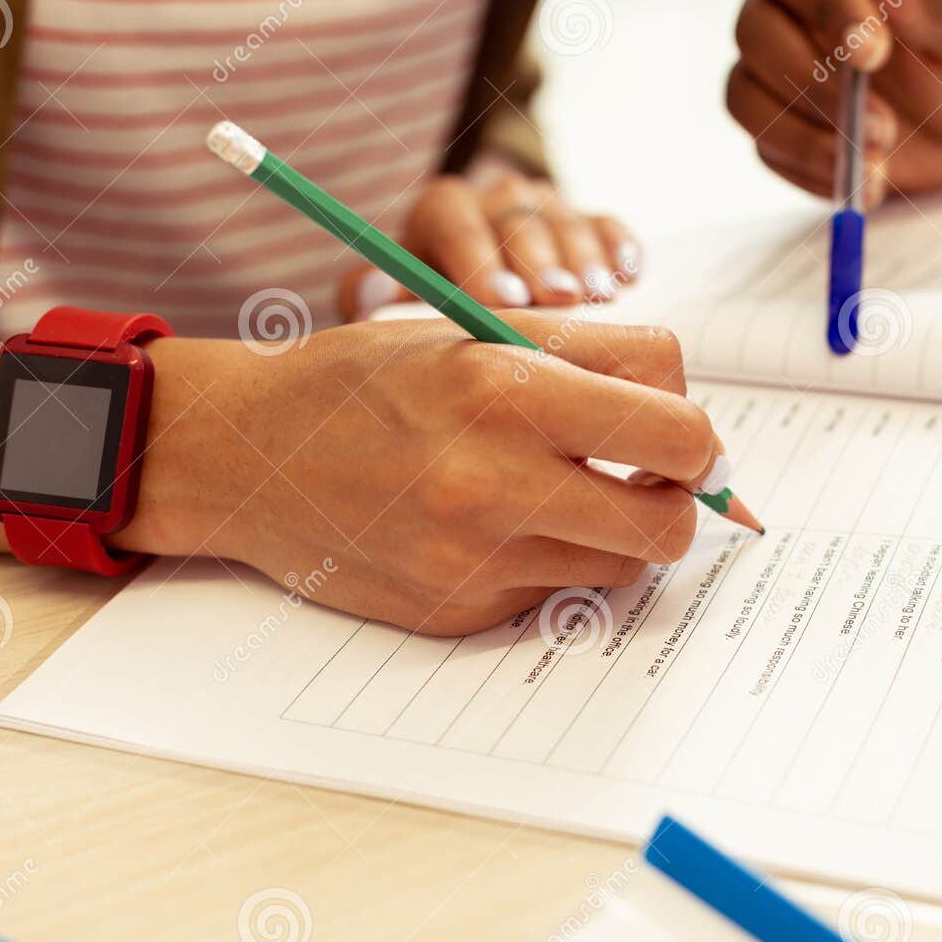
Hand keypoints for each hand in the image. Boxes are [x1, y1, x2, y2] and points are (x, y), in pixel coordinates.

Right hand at [115, 314, 723, 634]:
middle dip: (676, 495)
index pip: (678, 426)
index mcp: (502, 386)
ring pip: (624, 563)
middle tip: (645, 474)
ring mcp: (473, 557)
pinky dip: (551, 557)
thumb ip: (594, 357)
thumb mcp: (473, 332)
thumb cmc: (368, 380)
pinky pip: (558, 590)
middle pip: (669, 519)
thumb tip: (693, 416)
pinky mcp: (459, 609)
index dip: (691, 428)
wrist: (248, 455)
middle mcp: (490, 480)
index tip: (670, 430)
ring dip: (615, 527)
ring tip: (557, 488)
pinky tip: (495, 524)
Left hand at [341, 169, 641, 314]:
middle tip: (559, 299)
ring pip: (567, 222)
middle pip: (519, 221)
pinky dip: (623, 247)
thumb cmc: (435, 293)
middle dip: (541, 261)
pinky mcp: (589, 219)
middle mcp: (496, 197)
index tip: (501, 302)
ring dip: (586, 259)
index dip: (480, 263)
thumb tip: (362, 295)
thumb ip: (373, 293)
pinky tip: (632, 274)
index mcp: (443, 208)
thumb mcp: (397, 289)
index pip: (458, 227)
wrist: (478, 266)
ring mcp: (547, 204)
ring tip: (600, 295)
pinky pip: (609, 223)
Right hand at [727, 0, 941, 204]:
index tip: (875, 52)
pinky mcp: (777, 131)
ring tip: (880, 159)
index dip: (822, 5)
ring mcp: (774, 76)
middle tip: (883, 122)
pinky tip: (868, 179)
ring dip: (808, 137)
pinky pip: (769, 150)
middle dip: (815, 84)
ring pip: (747, 98)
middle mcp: (787, 12)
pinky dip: (816, 171)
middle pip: (754, 32)